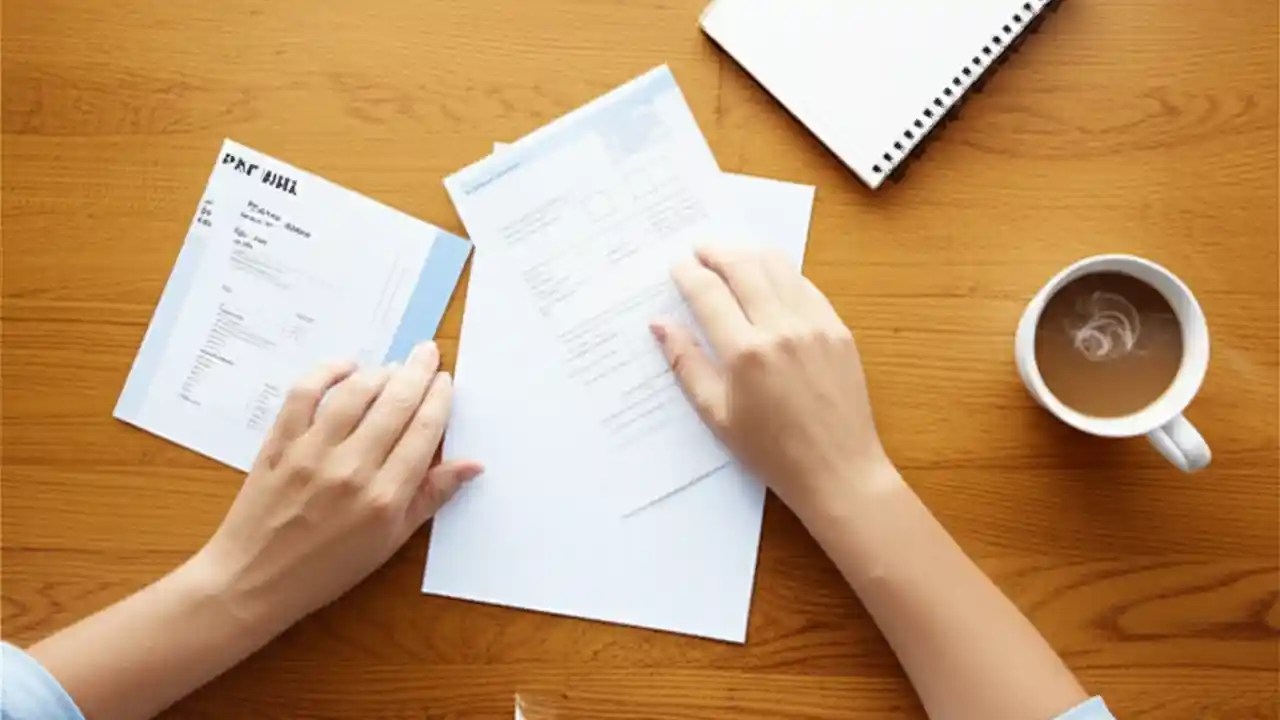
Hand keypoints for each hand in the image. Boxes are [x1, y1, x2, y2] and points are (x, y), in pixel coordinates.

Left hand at [190, 342, 481, 632]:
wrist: (255, 580)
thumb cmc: (328, 568)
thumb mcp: (390, 542)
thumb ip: (430, 497)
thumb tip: (472, 464)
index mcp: (386, 498)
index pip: (423, 433)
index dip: (439, 400)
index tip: (445, 382)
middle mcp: (353, 469)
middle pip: (395, 405)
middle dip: (417, 373)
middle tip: (428, 353)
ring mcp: (312, 453)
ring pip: (355, 394)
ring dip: (379, 372)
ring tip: (393, 366)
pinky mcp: (279, 444)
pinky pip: (304, 394)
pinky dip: (326, 372)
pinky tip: (345, 366)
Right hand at [651, 246, 896, 517]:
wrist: (837, 469)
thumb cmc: (771, 451)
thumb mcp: (717, 415)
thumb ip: (686, 364)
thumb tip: (659, 324)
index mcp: (745, 353)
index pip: (708, 294)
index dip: (688, 274)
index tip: (677, 266)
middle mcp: (781, 329)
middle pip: (742, 267)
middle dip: (716, 252)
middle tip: (700, 249)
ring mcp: (814, 325)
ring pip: (778, 267)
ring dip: (750, 254)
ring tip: (732, 255)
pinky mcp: (838, 329)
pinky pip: (806, 286)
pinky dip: (783, 273)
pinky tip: (770, 276)